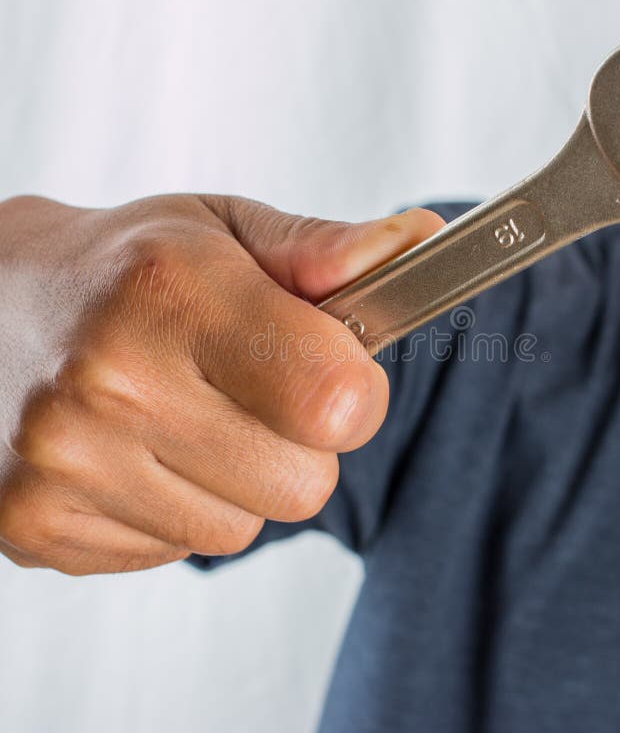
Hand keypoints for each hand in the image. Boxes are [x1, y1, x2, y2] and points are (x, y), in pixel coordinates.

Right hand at [0, 194, 442, 573]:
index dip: (355, 395)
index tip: (333, 373)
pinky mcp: (33, 524)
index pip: (334, 401)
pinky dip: (173, 507)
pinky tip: (135, 449)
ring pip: (240, 528)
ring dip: (233, 480)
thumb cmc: (129, 265)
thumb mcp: (225, 232)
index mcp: (171, 290)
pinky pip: (174, 550)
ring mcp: (62, 462)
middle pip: (303, 484)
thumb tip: (418, 243)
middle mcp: (109, 380)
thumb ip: (324, 248)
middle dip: (297, 443)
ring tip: (182, 415)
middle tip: (246, 390)